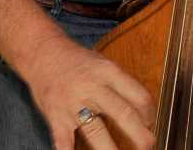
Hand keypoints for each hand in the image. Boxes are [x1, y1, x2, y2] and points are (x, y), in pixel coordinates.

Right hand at [23, 35, 155, 149]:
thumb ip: (120, 85)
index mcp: (107, 72)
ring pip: (96, 131)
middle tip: (148, 144)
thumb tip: (143, 111)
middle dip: (140, 135)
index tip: (151, 122)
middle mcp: (91, 86)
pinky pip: (64, 140)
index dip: (149, 113)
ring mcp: (72, 103)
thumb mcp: (102, 64)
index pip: (137, 94)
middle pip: (122, 113)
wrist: (42, 52)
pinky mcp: (56, 116)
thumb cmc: (76, 61)